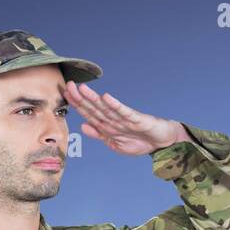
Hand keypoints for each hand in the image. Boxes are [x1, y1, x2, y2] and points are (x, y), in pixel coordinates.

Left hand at [63, 80, 189, 155]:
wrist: (164, 142)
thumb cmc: (141, 141)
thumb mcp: (116, 143)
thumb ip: (100, 135)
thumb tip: (83, 127)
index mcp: (108, 125)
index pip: (89, 113)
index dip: (77, 105)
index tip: (65, 94)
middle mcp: (115, 119)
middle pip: (95, 108)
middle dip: (81, 98)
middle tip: (68, 85)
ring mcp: (126, 119)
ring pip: (106, 108)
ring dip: (94, 99)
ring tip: (82, 88)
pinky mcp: (138, 120)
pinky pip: (124, 112)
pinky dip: (115, 105)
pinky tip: (106, 97)